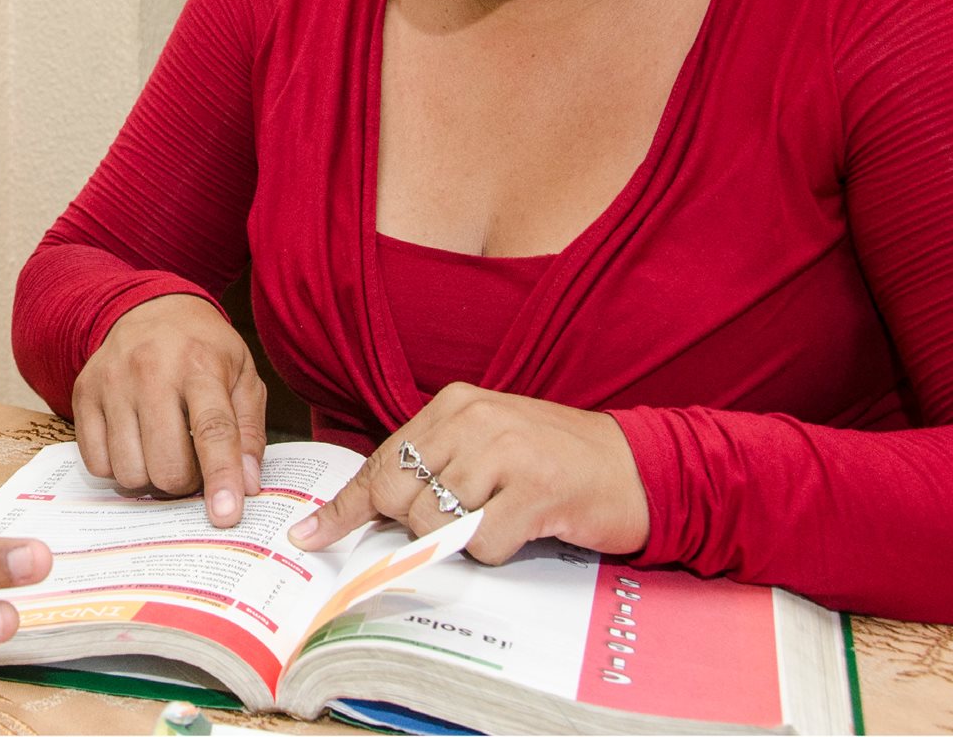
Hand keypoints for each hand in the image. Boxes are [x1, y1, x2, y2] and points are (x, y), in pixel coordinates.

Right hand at [71, 294, 267, 526]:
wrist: (151, 309)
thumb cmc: (204, 351)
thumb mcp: (243, 378)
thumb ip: (249, 432)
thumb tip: (247, 486)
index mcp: (200, 365)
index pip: (213, 431)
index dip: (221, 478)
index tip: (226, 516)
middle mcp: (150, 371)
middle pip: (166, 465)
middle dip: (184, 482)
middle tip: (191, 464)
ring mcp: (111, 383)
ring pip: (129, 472)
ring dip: (150, 478)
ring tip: (161, 450)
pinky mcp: (82, 394)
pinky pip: (96, 464)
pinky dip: (118, 468)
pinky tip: (134, 443)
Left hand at [287, 383, 650, 562]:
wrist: (641, 467)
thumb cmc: (557, 464)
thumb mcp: (488, 448)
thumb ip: (436, 466)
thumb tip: (375, 509)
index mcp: (456, 404)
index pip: (381, 461)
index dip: (345, 505)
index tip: (311, 535)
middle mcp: (474, 419)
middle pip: (399, 494)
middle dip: (416, 523)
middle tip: (463, 518)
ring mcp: (504, 452)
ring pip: (434, 520)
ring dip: (463, 536)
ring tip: (505, 513)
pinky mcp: (534, 489)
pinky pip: (481, 542)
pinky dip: (498, 548)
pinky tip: (528, 525)